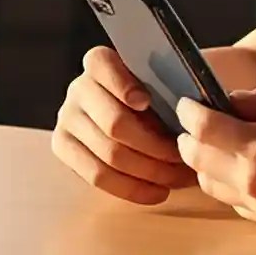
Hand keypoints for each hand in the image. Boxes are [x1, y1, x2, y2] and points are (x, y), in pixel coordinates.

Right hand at [52, 46, 195, 203]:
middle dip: (155, 145)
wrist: (138, 116)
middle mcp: (79, 88)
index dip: (122, 85)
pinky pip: (97, 175)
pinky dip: (132, 188)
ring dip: (150, 171)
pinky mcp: (64, 148)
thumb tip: (191, 106)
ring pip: (109, 154)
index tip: (146, 102)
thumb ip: (174, 85)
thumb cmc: (162, 95)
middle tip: (185, 156)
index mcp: (100, 62)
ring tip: (179, 178)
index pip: (102, 65)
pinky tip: (159, 192)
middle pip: (114, 122)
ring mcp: (68, 118)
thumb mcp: (168, 81)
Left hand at [175, 79, 255, 234]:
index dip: (189, 110)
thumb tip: (230, 103)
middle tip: (197, 119)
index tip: (187, 100)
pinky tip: (251, 163)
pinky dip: (232, 182)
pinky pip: (239, 203)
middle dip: (191, 137)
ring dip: (208, 162)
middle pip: (197, 161)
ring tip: (223, 139)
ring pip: (213, 186)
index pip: (202, 129)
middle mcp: (255, 186)